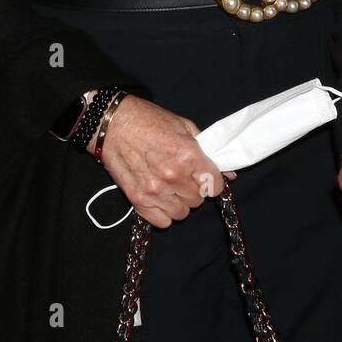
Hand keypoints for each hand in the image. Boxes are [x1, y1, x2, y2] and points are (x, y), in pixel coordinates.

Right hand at [92, 94, 234, 229]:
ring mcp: (155, 191)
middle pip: (199, 200)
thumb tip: (229, 173)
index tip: (206, 177)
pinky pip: (162, 222)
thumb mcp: (184, 126)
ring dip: (180, 202)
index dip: (213, 182)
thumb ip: (208, 150)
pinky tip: (160, 198)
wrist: (112, 123)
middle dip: (195, 189)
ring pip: (182, 213)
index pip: (215, 185)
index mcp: (188, 155)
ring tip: (171, 187)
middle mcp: (173, 176)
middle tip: (185, 177)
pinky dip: (163, 213)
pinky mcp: (138, 200)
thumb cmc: (148, 120)